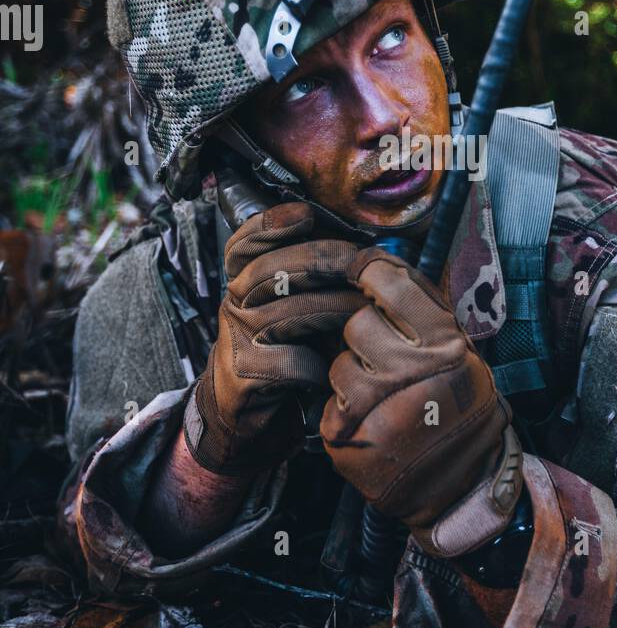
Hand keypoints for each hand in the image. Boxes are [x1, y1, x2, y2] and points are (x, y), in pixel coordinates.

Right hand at [186, 202, 364, 475]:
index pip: (245, 242)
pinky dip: (318, 367)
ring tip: (370, 316)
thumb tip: (371, 250)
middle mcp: (234, 302)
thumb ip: (319, 279)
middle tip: (366, 265)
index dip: (271, 224)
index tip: (305, 215)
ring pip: (286, 314)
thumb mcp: (299, 307)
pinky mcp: (243, 375)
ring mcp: (235, 338)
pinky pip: (288, 362)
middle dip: (325, 262)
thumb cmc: (289, 351)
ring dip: (335, 312)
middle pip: (273, 270)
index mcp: (244, 279)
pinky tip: (335, 371)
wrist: (251, 412)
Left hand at [320, 249, 522, 555]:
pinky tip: (370, 426)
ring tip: (380, 398)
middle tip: (384, 359)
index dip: (367, 272)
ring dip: (351, 378)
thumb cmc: (459, 408)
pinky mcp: (350, 441)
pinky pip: (329, 406)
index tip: (362, 276)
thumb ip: (425, 311)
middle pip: (356, 322)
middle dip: (364, 338)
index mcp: (445, 343)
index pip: (387, 280)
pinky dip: (343, 415)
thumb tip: (377, 259)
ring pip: (338, 365)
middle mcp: (412, 372)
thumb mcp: (461, 353)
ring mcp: (379, 409)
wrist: (464, 487)